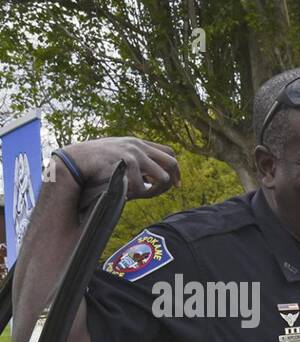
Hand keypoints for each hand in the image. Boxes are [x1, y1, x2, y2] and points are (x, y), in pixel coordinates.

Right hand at [61, 137, 180, 199]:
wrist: (75, 160)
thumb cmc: (94, 163)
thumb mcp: (117, 156)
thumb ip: (134, 162)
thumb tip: (152, 180)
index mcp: (137, 143)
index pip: (168, 152)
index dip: (175, 169)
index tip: (176, 184)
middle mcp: (138, 145)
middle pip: (171, 163)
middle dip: (171, 180)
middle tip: (160, 192)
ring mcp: (134, 153)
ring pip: (161, 177)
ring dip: (153, 190)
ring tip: (136, 194)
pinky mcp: (127, 162)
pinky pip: (142, 185)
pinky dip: (136, 193)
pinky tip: (124, 192)